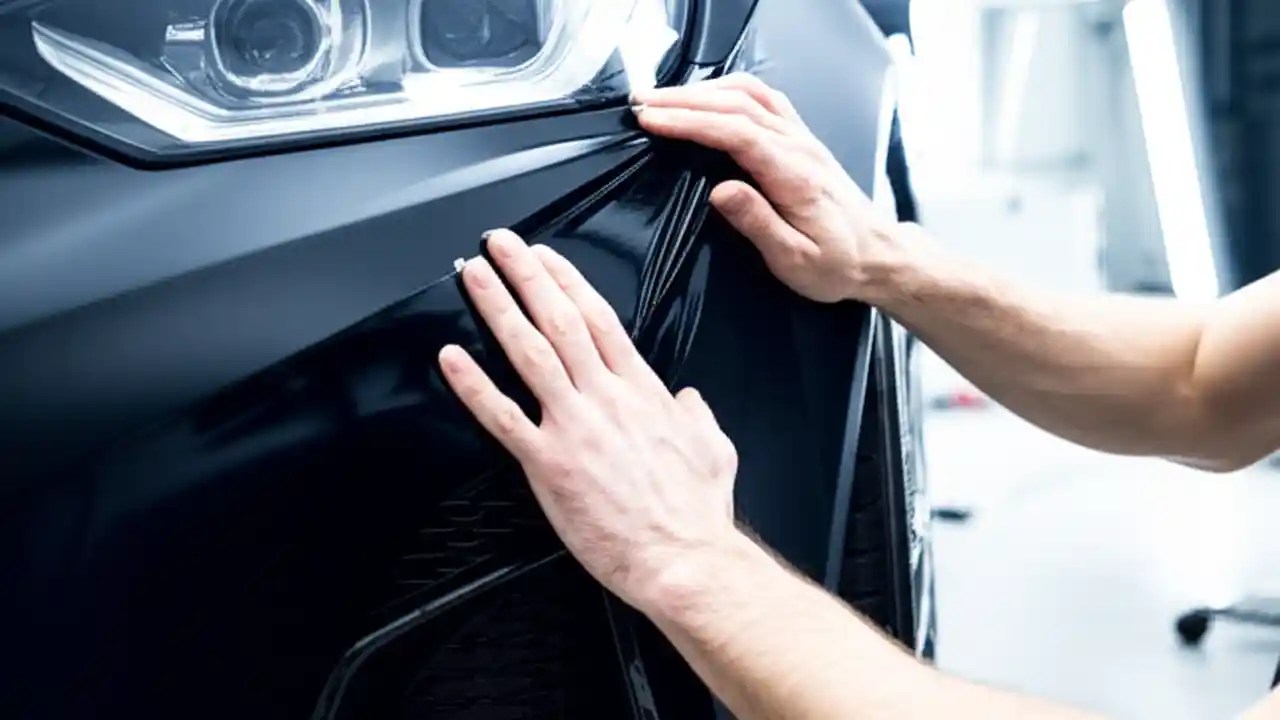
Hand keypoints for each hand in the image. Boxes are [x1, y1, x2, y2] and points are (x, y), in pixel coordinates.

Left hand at [438, 229, 743, 612]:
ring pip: (530, 353)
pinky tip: (452, 358)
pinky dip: (474, 385)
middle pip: (560, 320)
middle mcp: (606, 399)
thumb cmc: (697, 513)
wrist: (686, 559)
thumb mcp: (714, 448)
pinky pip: (503, 417)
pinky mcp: (550, 465)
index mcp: (643, 391)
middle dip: (526, 275)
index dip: (567, 281)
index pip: (599, 319)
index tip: (545, 257)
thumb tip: (690, 399)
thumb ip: (697, 414)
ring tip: (473, 276)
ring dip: (498, 309)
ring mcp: (576, 428)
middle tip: (499, 244)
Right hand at [632, 73, 917, 304]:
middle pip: (737, 104)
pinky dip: (729, 90)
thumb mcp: (796, 260)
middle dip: (684, 100)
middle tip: (640, 105)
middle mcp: (798, 146)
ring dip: (704, 90)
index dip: (690, 122)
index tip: (652, 120)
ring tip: (663, 98)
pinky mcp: (801, 139)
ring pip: (750, 94)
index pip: (735, 133)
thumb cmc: (837, 265)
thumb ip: (758, 223)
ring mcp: (802, 137)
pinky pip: (764, 99)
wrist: (878, 255)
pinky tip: (708, 96)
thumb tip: (719, 191)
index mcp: (794, 174)